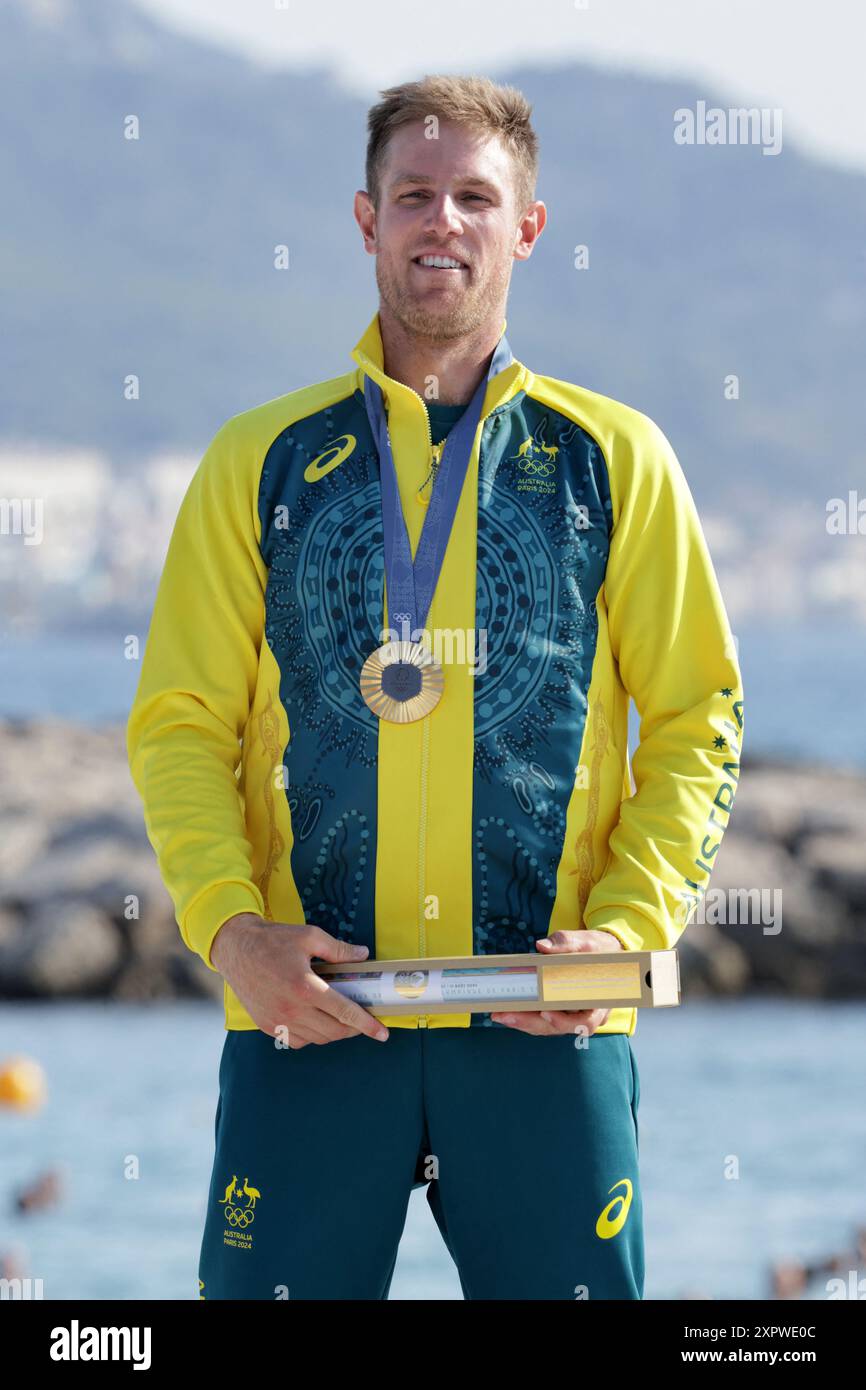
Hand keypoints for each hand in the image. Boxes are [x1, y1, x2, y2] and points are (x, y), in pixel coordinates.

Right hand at [210, 914, 389, 1048]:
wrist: (236, 949)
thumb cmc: (272, 940)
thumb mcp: (309, 936)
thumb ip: (338, 949)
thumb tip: (362, 956)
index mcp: (305, 987)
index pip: (345, 1012)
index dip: (367, 1024)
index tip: (382, 1033)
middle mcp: (292, 1009)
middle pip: (334, 1031)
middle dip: (354, 1029)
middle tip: (362, 1020)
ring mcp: (278, 1021)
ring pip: (317, 1039)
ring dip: (333, 1032)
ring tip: (340, 1018)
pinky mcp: (268, 1026)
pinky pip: (298, 1041)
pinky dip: (312, 1035)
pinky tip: (316, 1020)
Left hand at [490, 929, 622, 1037]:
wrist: (603, 952)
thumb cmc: (597, 949)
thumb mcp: (586, 942)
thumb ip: (566, 944)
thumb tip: (542, 946)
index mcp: (600, 1003)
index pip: (585, 1022)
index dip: (564, 1022)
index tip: (545, 1013)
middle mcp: (586, 1014)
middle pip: (559, 1028)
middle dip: (531, 1023)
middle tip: (505, 1015)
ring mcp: (572, 1014)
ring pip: (547, 1026)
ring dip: (523, 1021)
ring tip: (500, 1013)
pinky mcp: (560, 1009)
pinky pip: (543, 1017)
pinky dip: (526, 1014)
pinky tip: (507, 1008)